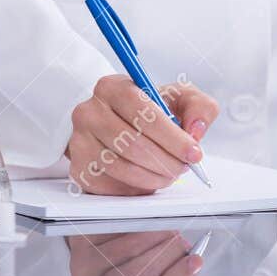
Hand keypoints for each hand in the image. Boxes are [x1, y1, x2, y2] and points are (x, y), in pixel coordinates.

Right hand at [66, 76, 218, 195]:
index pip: (143, 113)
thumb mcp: (178, 98)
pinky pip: (110, 185)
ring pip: (121, 167)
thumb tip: (195, 130)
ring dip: (153, 178)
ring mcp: (79, 140)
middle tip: (183, 168)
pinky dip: (135, 188)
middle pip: (132, 144)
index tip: (193, 153)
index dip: (172, 137)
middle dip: (166, 162)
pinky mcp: (78, 167)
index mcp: (113, 87)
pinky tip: (148, 180)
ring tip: (169, 174)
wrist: (119, 124)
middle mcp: (89, 111)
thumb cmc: (149, 111)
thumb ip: (198, 106)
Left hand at [67, 231, 204, 275]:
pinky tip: (154, 223)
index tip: (195, 264)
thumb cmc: (132, 274)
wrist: (100, 251)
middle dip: (167, 258)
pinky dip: (140, 225)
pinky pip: (116, 231)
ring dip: (156, 239)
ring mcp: (81, 270)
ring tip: (172, 234)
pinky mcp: (80, 241)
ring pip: (127, 251)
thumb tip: (192, 267)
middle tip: (185, 245)